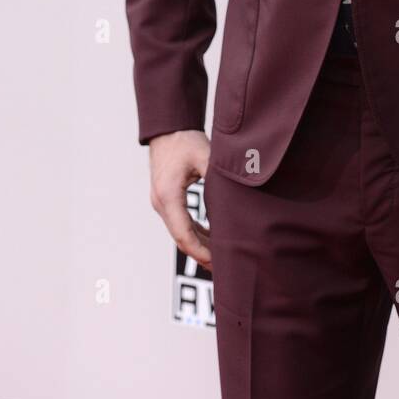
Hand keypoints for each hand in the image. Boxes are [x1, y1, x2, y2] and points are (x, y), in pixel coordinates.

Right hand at [149, 129, 211, 269]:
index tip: (217, 262)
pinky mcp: (168, 200)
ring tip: (222, 259)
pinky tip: (214, 239)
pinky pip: (182, 223)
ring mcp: (162, 203)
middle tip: (224, 269)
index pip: (184, 233)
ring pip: (182, 232)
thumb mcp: (205, 156)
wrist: (168, 129)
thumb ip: (218, 177)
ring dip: (200, 246)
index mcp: (169, 195)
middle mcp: (161, 203)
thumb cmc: (185, 140)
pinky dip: (197, 233)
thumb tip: (237, 194)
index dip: (201, 251)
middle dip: (202, 254)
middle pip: (182, 238)